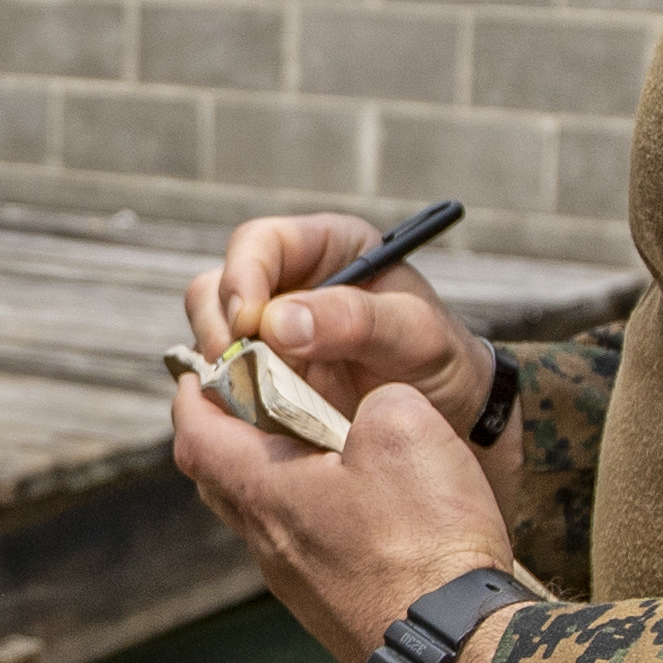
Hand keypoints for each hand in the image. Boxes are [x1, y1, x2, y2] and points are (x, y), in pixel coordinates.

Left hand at [167, 346, 525, 662]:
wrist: (455, 647)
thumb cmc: (425, 541)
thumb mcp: (407, 429)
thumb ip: (376, 399)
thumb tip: (374, 411)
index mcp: (265, 492)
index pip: (195, 436)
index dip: (195, 394)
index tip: (206, 368)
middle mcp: (267, 543)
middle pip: (221, 479)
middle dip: (233, 432)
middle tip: (261, 397)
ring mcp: (297, 583)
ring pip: (265, 516)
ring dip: (281, 475)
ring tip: (323, 443)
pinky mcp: (330, 606)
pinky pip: (305, 548)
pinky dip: (317, 514)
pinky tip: (363, 505)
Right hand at [181, 211, 487, 433]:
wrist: (451, 416)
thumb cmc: (440, 358)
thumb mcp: (413, 333)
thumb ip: (353, 320)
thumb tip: (275, 323)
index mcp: (326, 248)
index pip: (259, 244)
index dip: (243, 276)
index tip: (248, 322)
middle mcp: (287, 285)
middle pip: (218, 289)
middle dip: (221, 328)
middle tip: (242, 368)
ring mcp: (269, 335)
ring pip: (211, 336)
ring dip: (222, 368)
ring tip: (255, 398)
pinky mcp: (263, 380)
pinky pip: (224, 384)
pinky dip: (229, 401)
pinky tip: (256, 419)